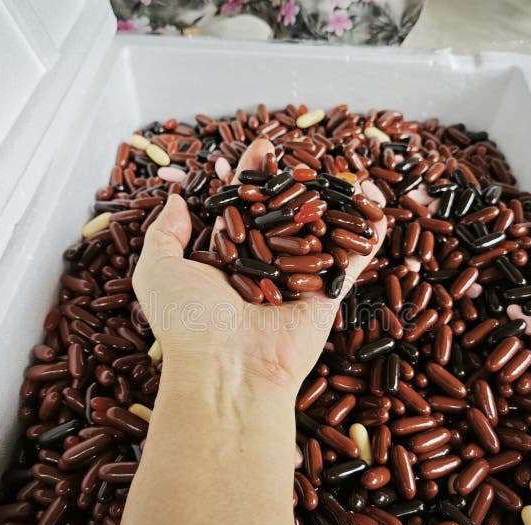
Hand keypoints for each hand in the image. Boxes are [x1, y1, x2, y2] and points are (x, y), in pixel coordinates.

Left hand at [131, 138, 384, 397]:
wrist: (226, 369)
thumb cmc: (187, 320)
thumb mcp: (157, 269)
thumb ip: (164, 232)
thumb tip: (176, 199)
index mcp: (224, 260)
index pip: (241, 207)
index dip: (250, 176)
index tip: (260, 148)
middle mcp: (262, 269)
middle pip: (283, 215)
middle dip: (293, 182)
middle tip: (302, 153)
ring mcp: (297, 282)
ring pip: (320, 231)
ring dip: (334, 201)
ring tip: (345, 170)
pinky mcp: (327, 295)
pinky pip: (352, 258)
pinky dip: (366, 231)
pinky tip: (373, 199)